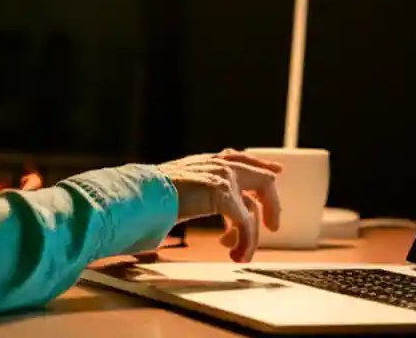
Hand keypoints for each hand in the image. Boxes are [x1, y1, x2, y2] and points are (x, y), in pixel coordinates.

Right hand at [158, 149, 282, 262]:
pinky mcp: (225, 195)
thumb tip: (175, 213)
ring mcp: (224, 177)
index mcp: (206, 162)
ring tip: (239, 255)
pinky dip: (245, 242)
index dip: (261, 167)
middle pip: (263, 180)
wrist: (140, 194)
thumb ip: (188, 194)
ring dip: (251, 236)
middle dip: (272, 205)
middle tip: (273, 226)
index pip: (241, 160)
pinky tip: (236, 254)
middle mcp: (219, 165)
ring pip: (255, 207)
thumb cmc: (147, 198)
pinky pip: (245, 223)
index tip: (276, 172)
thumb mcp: (174, 190)